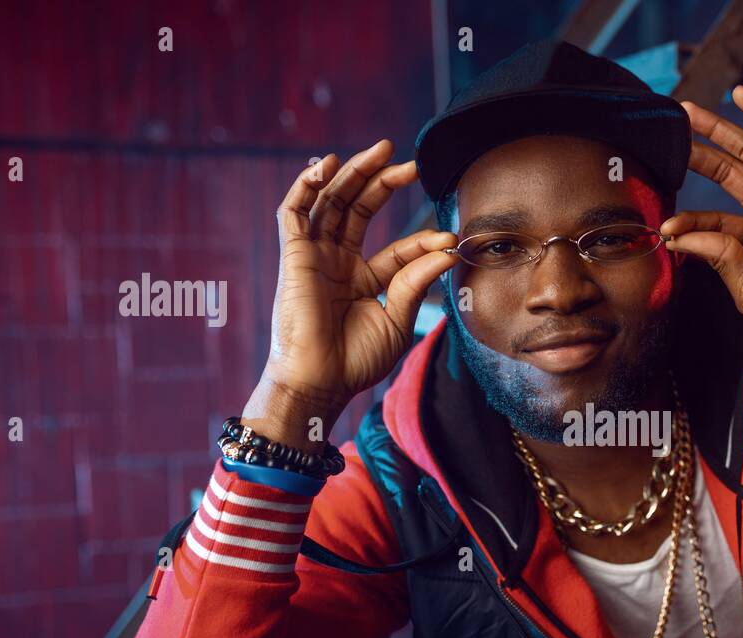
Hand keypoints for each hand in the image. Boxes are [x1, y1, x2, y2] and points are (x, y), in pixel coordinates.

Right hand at [261, 140, 458, 422]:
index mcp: (364, 280)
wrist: (322, 381)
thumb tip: (448, 250)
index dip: (422, 240)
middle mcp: (338, 262)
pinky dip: (306, 185)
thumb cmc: (356, 360)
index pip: (397, 248)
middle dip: (383, 183)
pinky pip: (294, 212)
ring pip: (331, 202)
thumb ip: (417, 282)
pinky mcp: (293, 255)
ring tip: (380, 151)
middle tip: (411, 165)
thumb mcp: (397, 319)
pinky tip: (328, 166)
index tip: (449, 239)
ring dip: (353, 174)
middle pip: (359, 210)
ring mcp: (315, 256)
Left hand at [661, 86, 742, 344]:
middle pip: (724, 170)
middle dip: (697, 152)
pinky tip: (741, 95)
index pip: (711, 217)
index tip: (666, 231)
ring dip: (718, 128)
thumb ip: (717, 259)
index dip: (688, 221)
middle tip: (670, 136)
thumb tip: (680, 239)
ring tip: (688, 111)